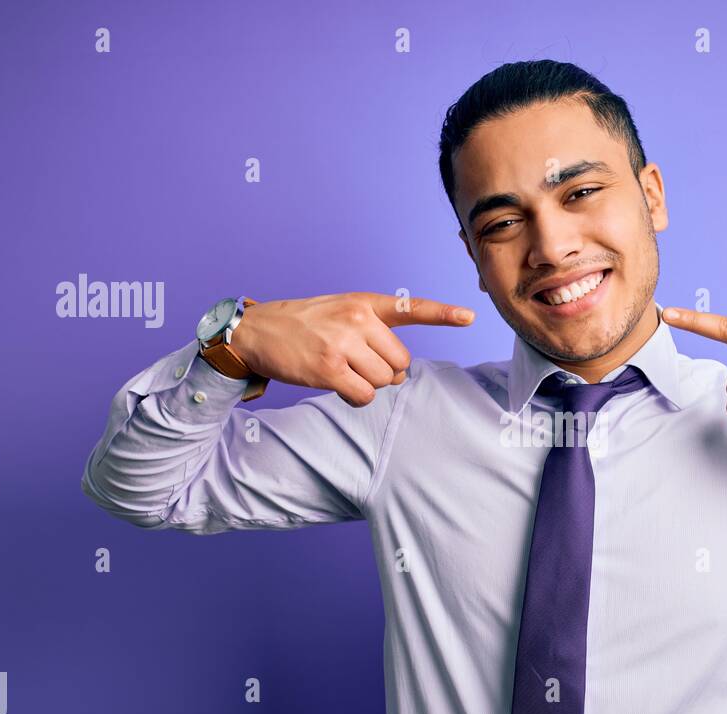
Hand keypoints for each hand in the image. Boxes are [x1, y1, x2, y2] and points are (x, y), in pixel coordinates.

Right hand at [230, 293, 474, 406]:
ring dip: (367, 385)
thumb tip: (398, 374)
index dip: (443, 314)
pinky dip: (354, 397)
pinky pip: (363, 396)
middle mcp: (357, 320)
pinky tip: (335, 384)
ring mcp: (342, 344)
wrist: (256, 331)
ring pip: (383, 381)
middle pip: (400, 363)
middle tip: (357, 365)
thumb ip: (374, 332)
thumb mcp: (341, 312)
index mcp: (364, 303)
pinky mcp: (328, 369)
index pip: (411, 308)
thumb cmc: (304, 325)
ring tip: (341, 370)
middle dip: (384, 372)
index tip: (469, 316)